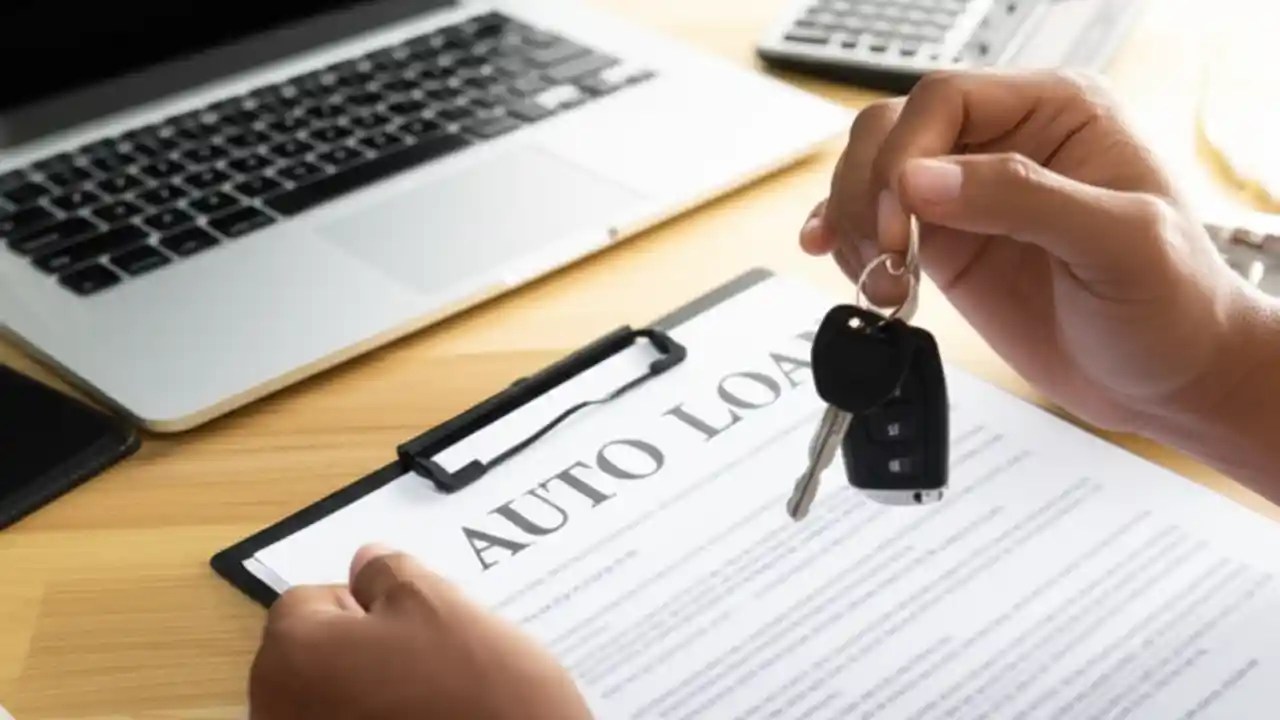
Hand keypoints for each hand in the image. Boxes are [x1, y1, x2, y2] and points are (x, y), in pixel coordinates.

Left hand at [249, 545, 590, 719]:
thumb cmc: (471, 688)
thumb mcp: (439, 606)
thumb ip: (389, 574)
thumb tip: (365, 562)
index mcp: (291, 654)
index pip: (309, 602)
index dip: (364, 601)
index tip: (414, 622)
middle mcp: (278, 709)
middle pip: (311, 656)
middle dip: (362, 651)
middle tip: (430, 661)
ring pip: (333, 700)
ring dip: (372, 696)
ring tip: (434, 702)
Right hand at [802, 69, 1257, 435]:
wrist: (1166, 382)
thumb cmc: (1172, 305)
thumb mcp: (1119, 243)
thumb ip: (1022, 198)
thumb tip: (919, 180)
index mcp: (1057, 112)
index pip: (944, 99)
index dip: (907, 153)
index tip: (904, 218)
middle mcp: (1004, 143)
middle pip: (892, 130)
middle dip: (870, 190)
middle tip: (889, 253)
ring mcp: (968, 197)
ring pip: (871, 174)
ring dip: (854, 222)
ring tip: (882, 278)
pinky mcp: (947, 246)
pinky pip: (874, 225)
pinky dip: (847, 243)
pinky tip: (847, 263)